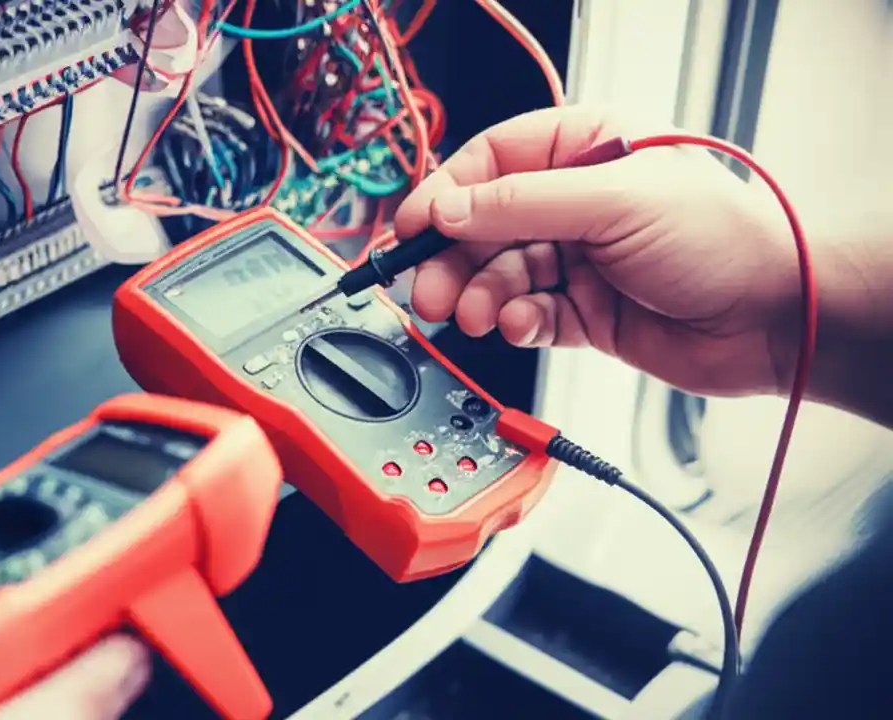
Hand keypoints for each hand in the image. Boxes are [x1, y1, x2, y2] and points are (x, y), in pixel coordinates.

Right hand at [394, 106, 797, 397]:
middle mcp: (575, 201)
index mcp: (584, 148)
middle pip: (483, 225)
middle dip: (451, 258)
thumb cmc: (721, 239)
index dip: (445, 196)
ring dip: (478, 295)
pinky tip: (521, 325)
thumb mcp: (611, 202)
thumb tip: (445, 209)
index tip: (410, 229)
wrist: (773, 320)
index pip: (490, 162)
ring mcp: (577, 258)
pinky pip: (526, 313)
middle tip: (427, 290)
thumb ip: (519, 205)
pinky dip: (515, 322)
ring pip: (498, 274)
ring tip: (472, 314)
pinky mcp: (582, 310)